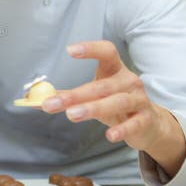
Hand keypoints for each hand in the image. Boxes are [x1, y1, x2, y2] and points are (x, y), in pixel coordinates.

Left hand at [41, 40, 185, 175]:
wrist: (150, 124)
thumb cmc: (115, 104)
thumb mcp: (94, 96)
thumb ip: (68, 96)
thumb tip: (36, 100)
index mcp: (115, 70)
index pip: (107, 52)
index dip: (90, 49)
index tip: (69, 50)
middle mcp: (129, 81)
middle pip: (102, 85)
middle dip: (76, 95)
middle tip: (53, 103)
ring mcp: (139, 99)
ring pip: (116, 102)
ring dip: (93, 108)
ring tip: (72, 115)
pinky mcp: (146, 119)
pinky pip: (133, 124)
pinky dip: (122, 129)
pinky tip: (110, 136)